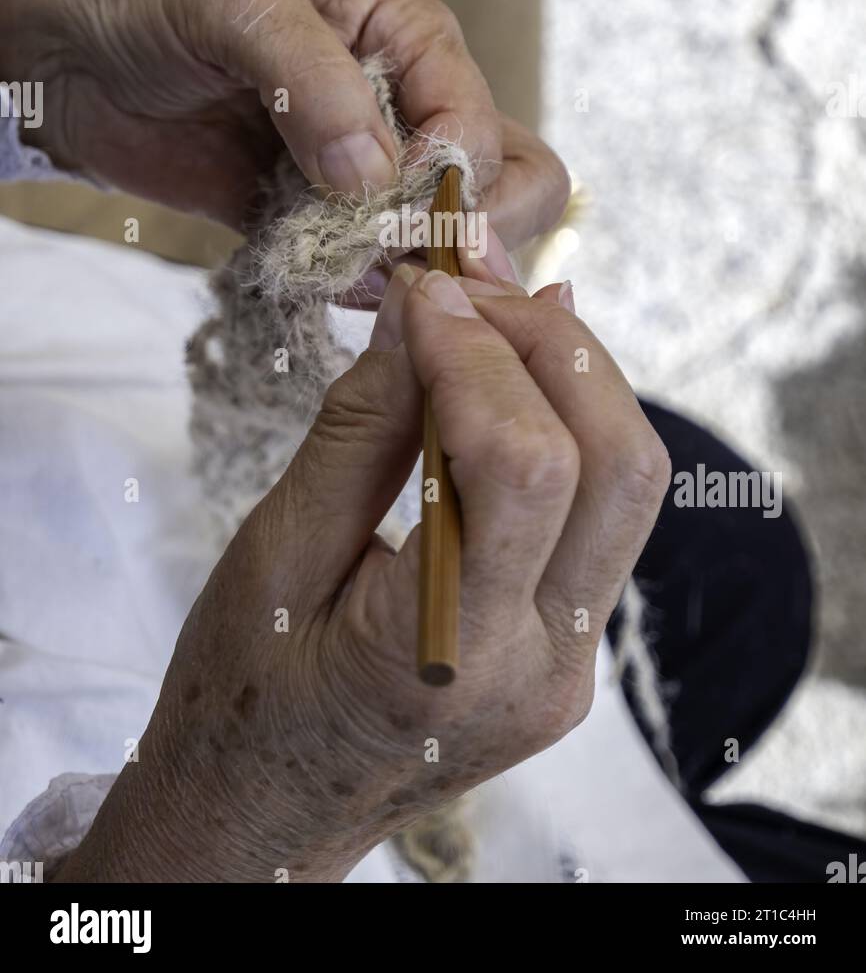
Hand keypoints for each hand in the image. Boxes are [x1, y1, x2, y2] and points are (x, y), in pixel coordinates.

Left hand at [0, 0, 567, 246]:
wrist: (68, 51)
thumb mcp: (239, 5)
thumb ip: (315, 83)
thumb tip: (379, 179)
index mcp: (408, 37)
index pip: (478, 123)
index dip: (456, 178)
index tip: (398, 212)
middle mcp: (405, 105)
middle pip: (509, 182)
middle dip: (476, 233)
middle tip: (412, 262)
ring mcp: (365, 172)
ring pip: (449, 237)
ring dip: (415, 271)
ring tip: (349, 271)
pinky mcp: (316, 223)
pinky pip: (370, 272)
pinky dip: (357, 289)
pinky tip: (315, 276)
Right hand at [57, 268, 669, 882]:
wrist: (260, 819)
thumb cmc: (240, 697)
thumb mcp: (276, 554)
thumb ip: (362, 430)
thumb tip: (423, 313)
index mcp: (449, 654)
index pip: (522, 465)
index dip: (479, 351)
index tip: (423, 288)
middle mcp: (542, 665)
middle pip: (617, 465)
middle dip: (553, 345)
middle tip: (471, 285)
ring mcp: (572, 664)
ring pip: (629, 483)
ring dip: (572, 375)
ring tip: (492, 310)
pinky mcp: (571, 648)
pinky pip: (600, 514)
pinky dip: (566, 423)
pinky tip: (511, 372)